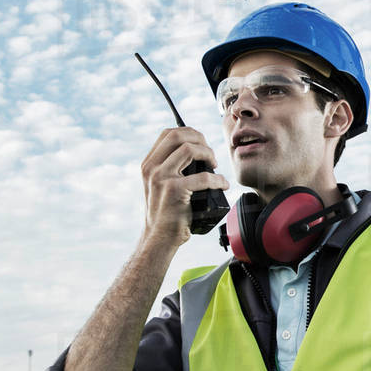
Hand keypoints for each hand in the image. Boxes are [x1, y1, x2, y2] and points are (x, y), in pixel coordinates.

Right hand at [140, 127, 228, 247]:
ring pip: (190, 150)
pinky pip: (203, 176)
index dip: (189, 132)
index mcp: (149, 164)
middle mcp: (152, 168)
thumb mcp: (161, 185)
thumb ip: (171, 167)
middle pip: (178, 135)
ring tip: (215, 167)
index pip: (168, 133)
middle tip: (211, 155)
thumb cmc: (167, 213)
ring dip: (209, 155)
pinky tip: (222, 185)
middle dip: (200, 140)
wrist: (159, 238)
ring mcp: (161, 178)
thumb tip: (198, 149)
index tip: (202, 144)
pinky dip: (218, 180)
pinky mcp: (174, 191)